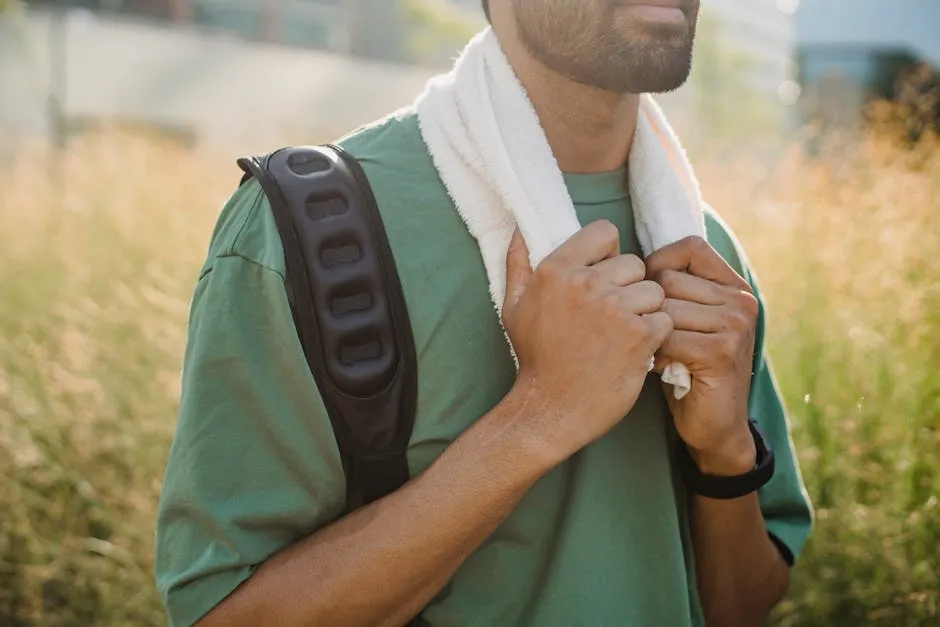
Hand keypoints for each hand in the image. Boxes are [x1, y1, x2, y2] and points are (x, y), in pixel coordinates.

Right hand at [501, 220, 672, 464]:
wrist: (549, 409)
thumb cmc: (535, 359)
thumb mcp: (514, 307)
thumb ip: (518, 264)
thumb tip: (519, 230)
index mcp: (556, 270)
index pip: (605, 232)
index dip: (610, 253)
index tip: (605, 277)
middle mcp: (586, 284)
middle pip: (634, 264)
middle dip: (629, 287)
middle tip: (614, 316)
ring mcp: (615, 309)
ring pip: (654, 291)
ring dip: (646, 311)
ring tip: (625, 334)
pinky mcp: (639, 336)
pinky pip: (665, 319)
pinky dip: (656, 336)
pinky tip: (635, 350)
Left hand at [645, 236, 758, 475]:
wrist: (715, 427)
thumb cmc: (689, 369)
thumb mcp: (687, 321)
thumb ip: (674, 291)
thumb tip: (626, 262)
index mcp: (734, 286)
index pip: (690, 247)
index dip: (658, 264)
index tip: (644, 292)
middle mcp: (741, 299)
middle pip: (668, 279)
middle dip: (648, 308)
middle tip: (652, 337)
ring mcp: (735, 324)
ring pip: (663, 308)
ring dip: (649, 333)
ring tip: (657, 353)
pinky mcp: (722, 351)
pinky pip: (666, 336)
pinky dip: (654, 354)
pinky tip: (661, 368)